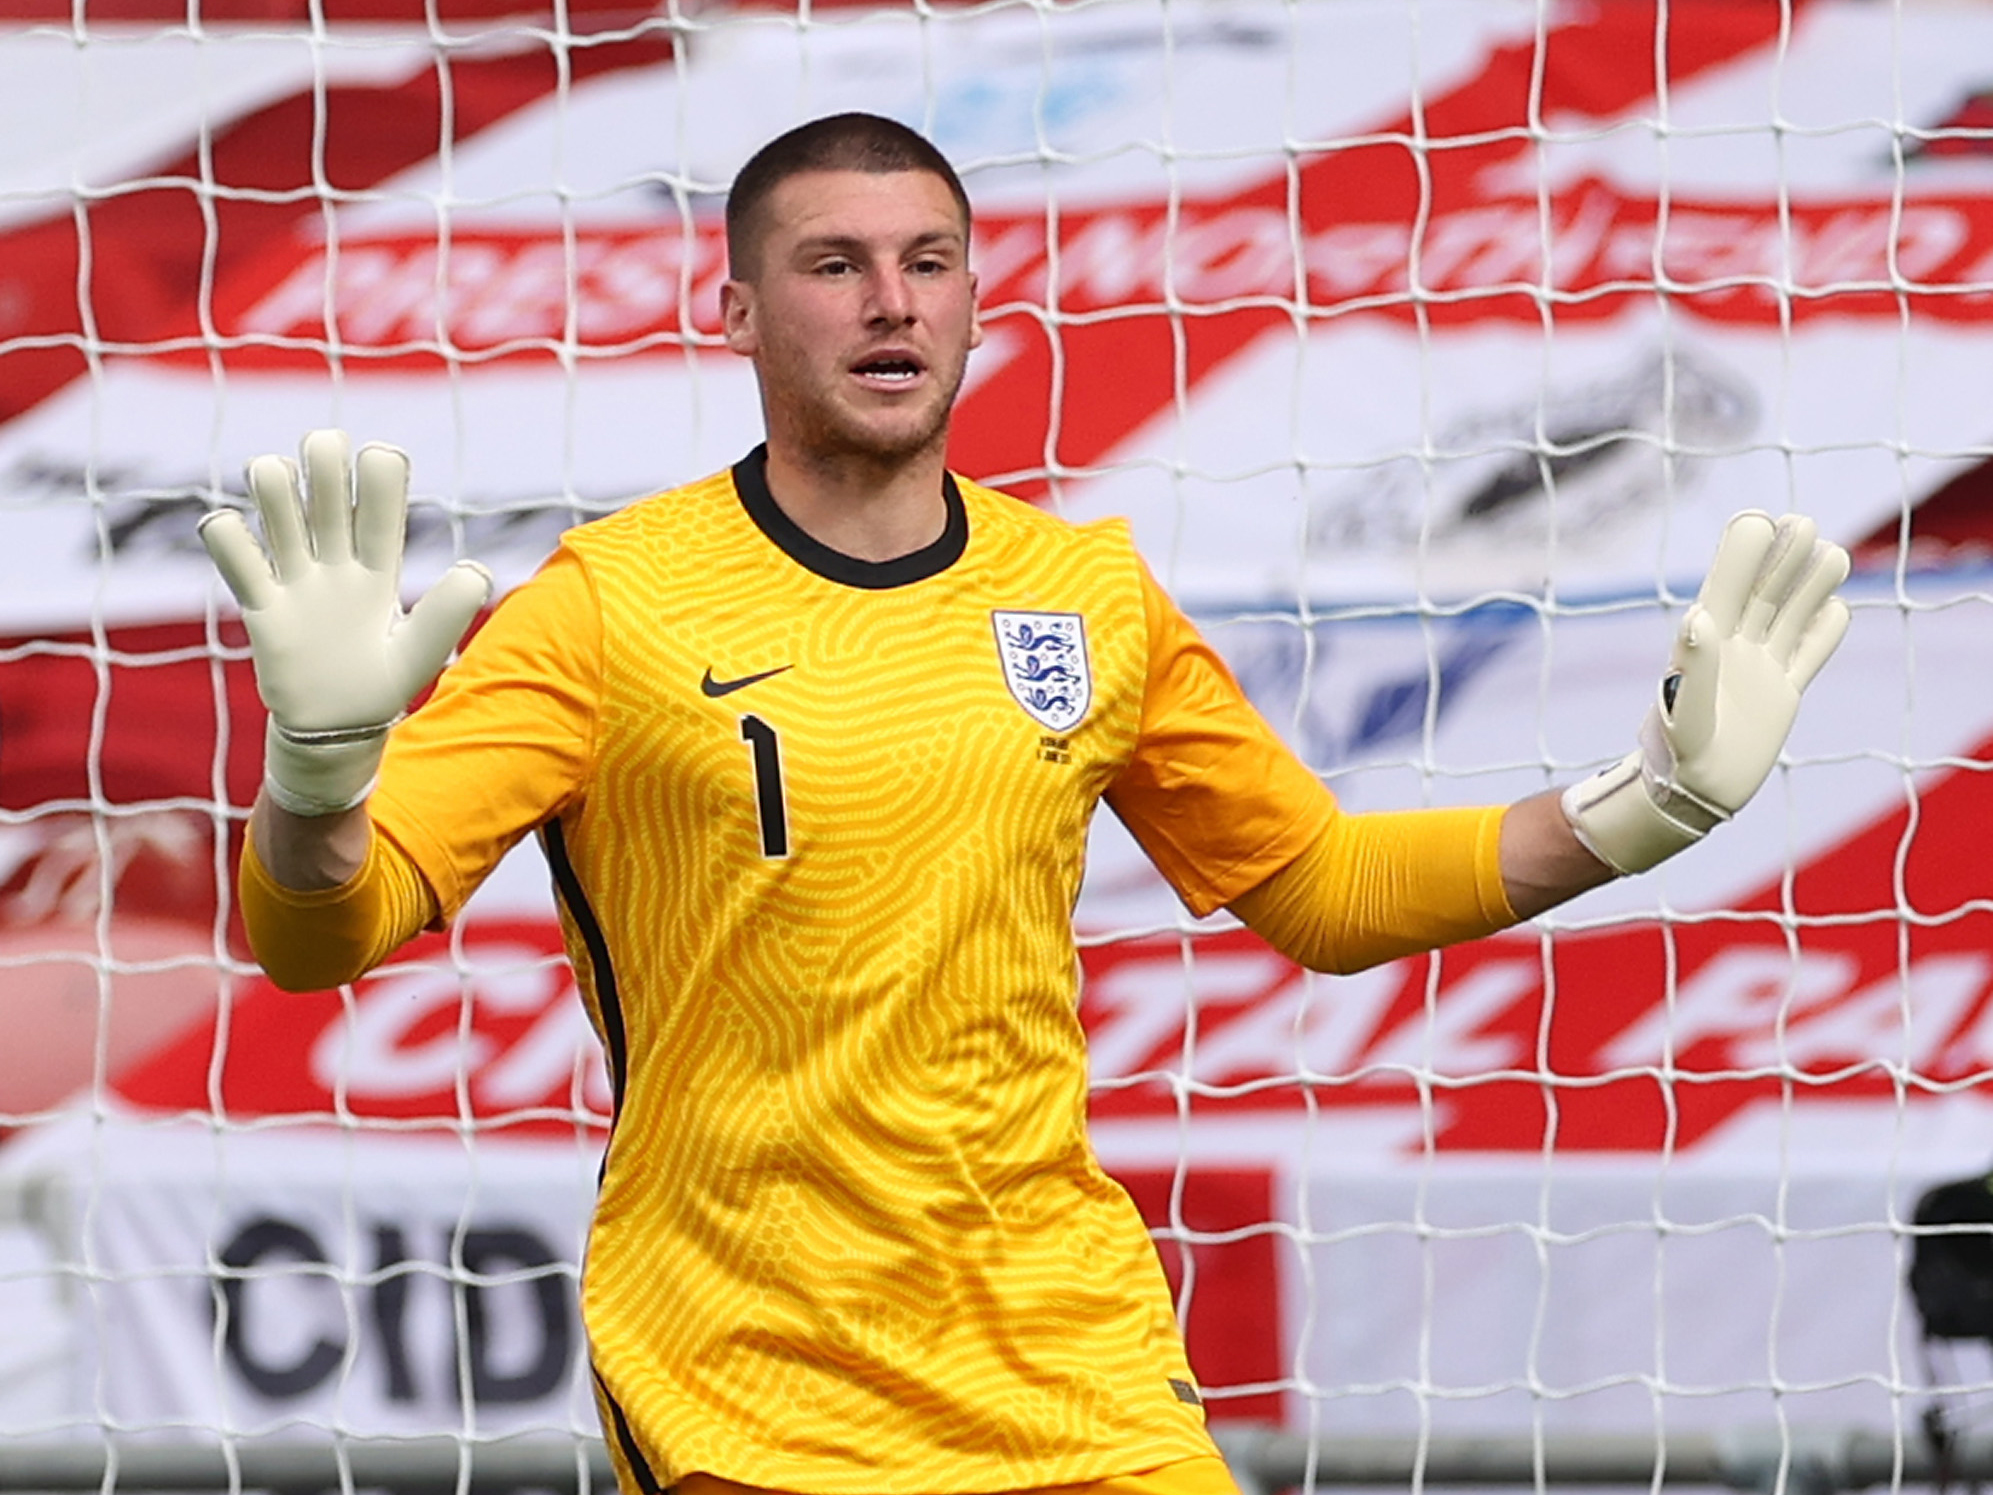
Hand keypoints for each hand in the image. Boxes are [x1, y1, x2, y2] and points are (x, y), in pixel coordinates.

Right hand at [199, 429, 491, 815]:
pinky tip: (234, 534)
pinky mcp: (261, 604)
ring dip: (273, 481)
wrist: (335, 729)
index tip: (379, 459)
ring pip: (276, 502)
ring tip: (276, 484)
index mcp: (380, 564)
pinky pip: (235, 554)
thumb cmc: (382, 685)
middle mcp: (336, 559)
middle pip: (325, 483)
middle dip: (322, 454)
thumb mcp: (421, 653)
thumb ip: (448, 613)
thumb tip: (475, 569)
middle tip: (322, 453)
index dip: (379, 469)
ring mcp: (296, 578)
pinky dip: (226, 534)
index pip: (381, 499)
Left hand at [1561, 510, 1850, 875]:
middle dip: (1782, 558)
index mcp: (1704, 643)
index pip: (1726, 586)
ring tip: (1831, 554)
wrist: (1691, 795)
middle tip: (1804, 522)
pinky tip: (1837, 611)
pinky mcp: (1782, 694)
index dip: (1742, 554)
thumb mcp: (1684, 713)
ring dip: (1811, 586)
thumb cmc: (1678, 755)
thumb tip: (1700, 616)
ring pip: (1791, 615)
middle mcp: (1734, 647)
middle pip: (1764, 592)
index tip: (1760, 521)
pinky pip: (1808, 655)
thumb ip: (1695, 668)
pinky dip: (1824, 634)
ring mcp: (1761, 668)